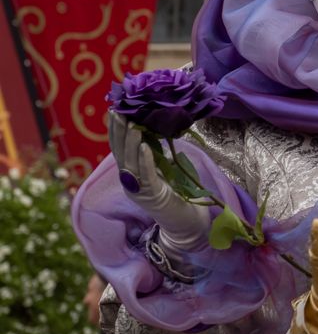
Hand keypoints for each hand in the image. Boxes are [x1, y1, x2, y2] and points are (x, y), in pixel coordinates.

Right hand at [107, 112, 210, 252]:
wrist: (187, 222)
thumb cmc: (177, 194)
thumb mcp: (163, 169)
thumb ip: (155, 154)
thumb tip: (155, 128)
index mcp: (132, 174)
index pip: (119, 150)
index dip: (115, 132)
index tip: (114, 111)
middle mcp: (131, 182)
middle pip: (120, 154)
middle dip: (118, 132)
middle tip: (117, 112)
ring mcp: (140, 190)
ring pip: (130, 164)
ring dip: (131, 143)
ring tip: (132, 125)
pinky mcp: (154, 196)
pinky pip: (147, 176)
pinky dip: (145, 161)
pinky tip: (146, 147)